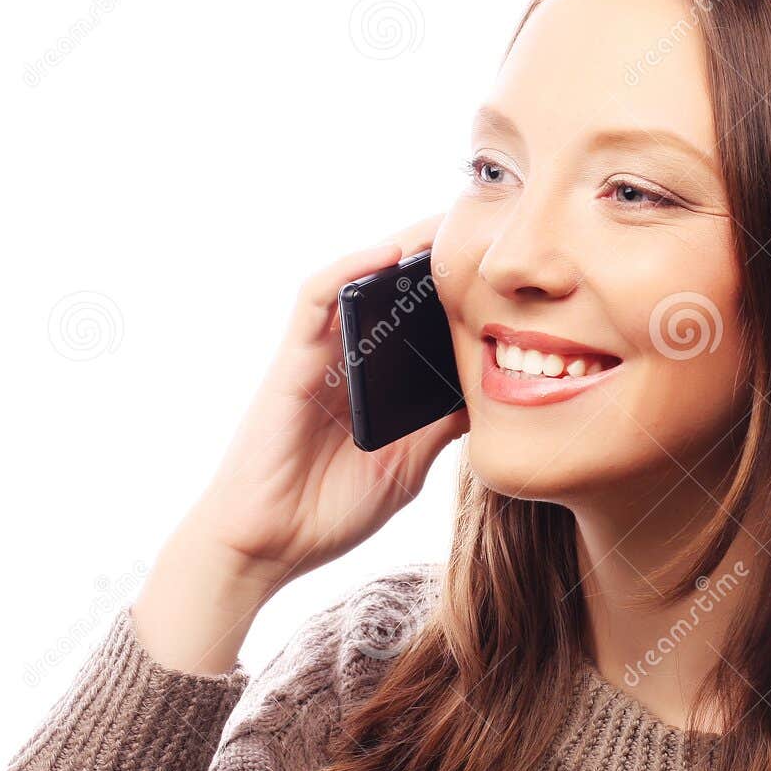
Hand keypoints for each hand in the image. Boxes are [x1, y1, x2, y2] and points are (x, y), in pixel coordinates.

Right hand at [133, 214, 468, 671]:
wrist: (267, 549)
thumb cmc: (328, 511)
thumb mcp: (407, 465)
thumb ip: (440, 426)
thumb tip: (496, 391)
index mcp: (375, 382)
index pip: (416, 320)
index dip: (454, 288)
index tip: (503, 267)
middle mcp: (346, 359)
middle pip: (390, 289)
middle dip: (433, 252)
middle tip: (485, 222)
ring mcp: (316, 356)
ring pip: (357, 281)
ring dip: (398, 247)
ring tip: (445, 221)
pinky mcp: (290, 362)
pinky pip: (315, 302)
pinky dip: (348, 272)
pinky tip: (385, 255)